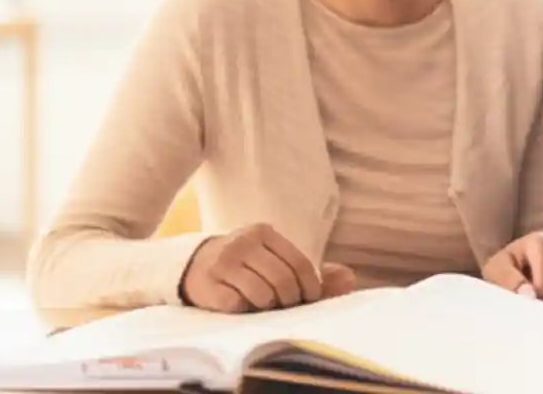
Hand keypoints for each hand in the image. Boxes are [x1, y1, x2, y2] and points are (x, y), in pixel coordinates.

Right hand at [180, 223, 355, 312]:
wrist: (193, 265)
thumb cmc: (246, 265)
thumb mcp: (275, 260)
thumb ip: (311, 272)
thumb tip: (349, 278)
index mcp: (264, 232)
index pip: (299, 263)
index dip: (310, 287)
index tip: (309, 299)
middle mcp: (243, 243)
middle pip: (282, 281)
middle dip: (290, 300)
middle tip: (286, 306)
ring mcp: (223, 262)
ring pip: (262, 295)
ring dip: (267, 307)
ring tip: (263, 304)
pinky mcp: (207, 284)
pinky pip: (237, 305)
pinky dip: (244, 310)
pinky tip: (240, 304)